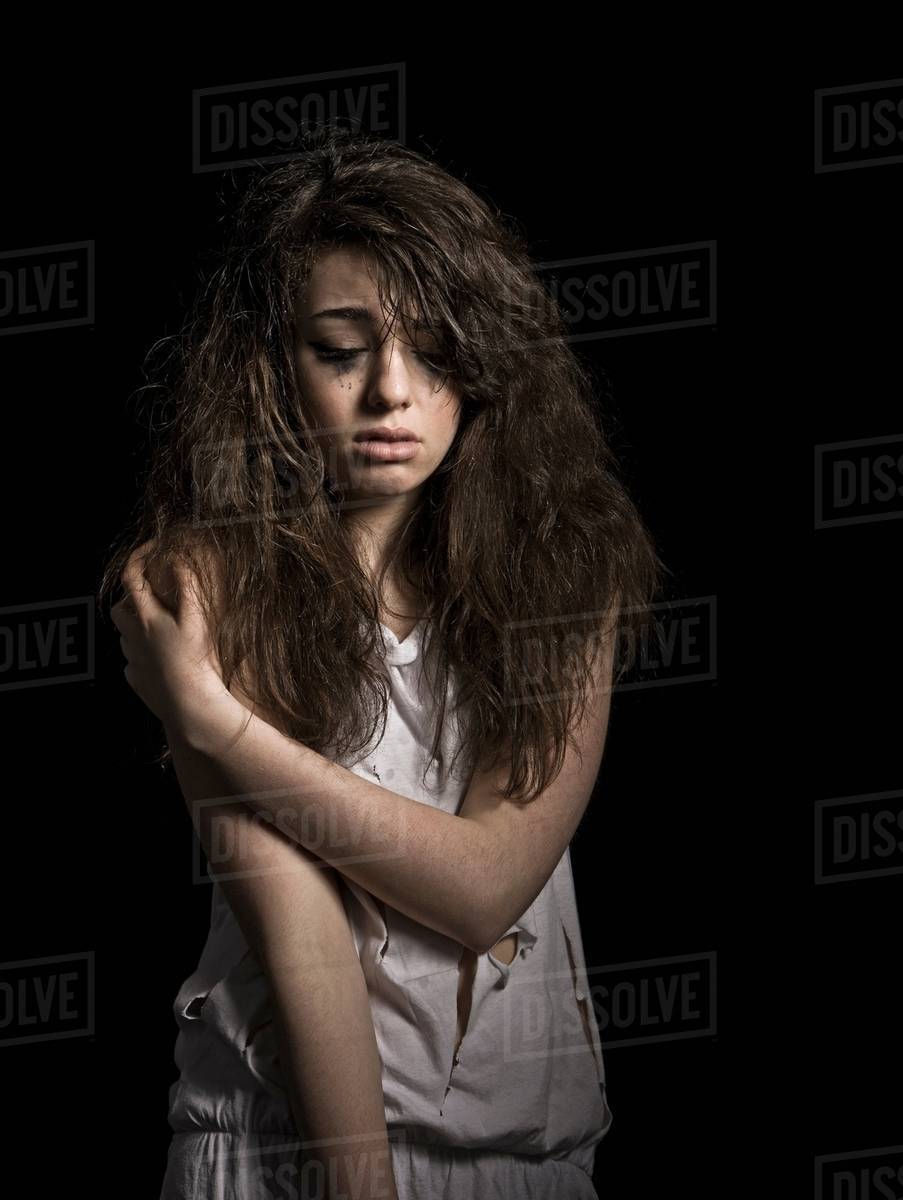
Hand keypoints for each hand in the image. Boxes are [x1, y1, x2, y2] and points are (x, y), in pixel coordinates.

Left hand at [111, 539, 228, 728]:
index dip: (139, 559)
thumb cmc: (196, 660)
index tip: (152, 550)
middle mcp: (133, 639)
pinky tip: (161, 660)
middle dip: (130, 600)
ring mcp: (133, 661)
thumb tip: (178, 560)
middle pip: (119, 611)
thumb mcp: (197, 617)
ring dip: (137, 629)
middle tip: (151, 597)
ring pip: (125, 637)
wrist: (190, 705)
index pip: (132, 580)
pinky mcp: (138, 681)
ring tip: (160, 629)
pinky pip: (133, 664)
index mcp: (146, 618)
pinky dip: (142, 656)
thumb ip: (188, 586)